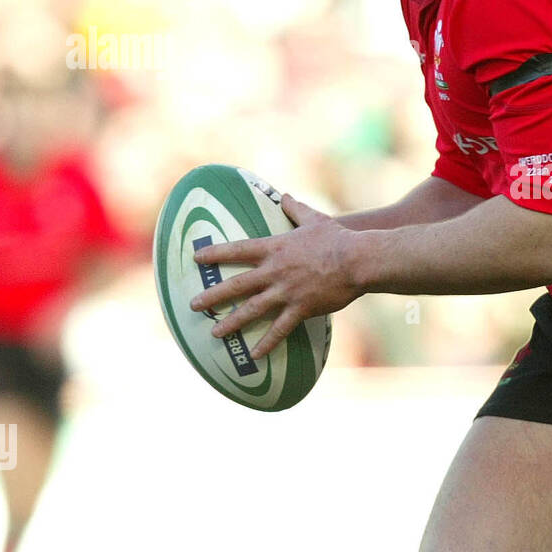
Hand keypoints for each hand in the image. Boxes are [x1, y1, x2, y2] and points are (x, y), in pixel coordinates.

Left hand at [189, 193, 361, 360]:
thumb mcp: (314, 219)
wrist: (358, 260)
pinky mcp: (301, 308)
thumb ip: (295, 209)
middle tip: (194, 305)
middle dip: (213, 296)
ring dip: (231, 322)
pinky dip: (267, 343)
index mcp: (275, 248)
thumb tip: (284, 196)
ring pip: (252, 310)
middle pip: (237, 285)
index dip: (215, 254)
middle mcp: (275, 272)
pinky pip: (279, 329)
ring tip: (215, 333)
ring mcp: (286, 292)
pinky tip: (254, 355)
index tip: (196, 258)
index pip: (238, 250)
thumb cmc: (337, 238)